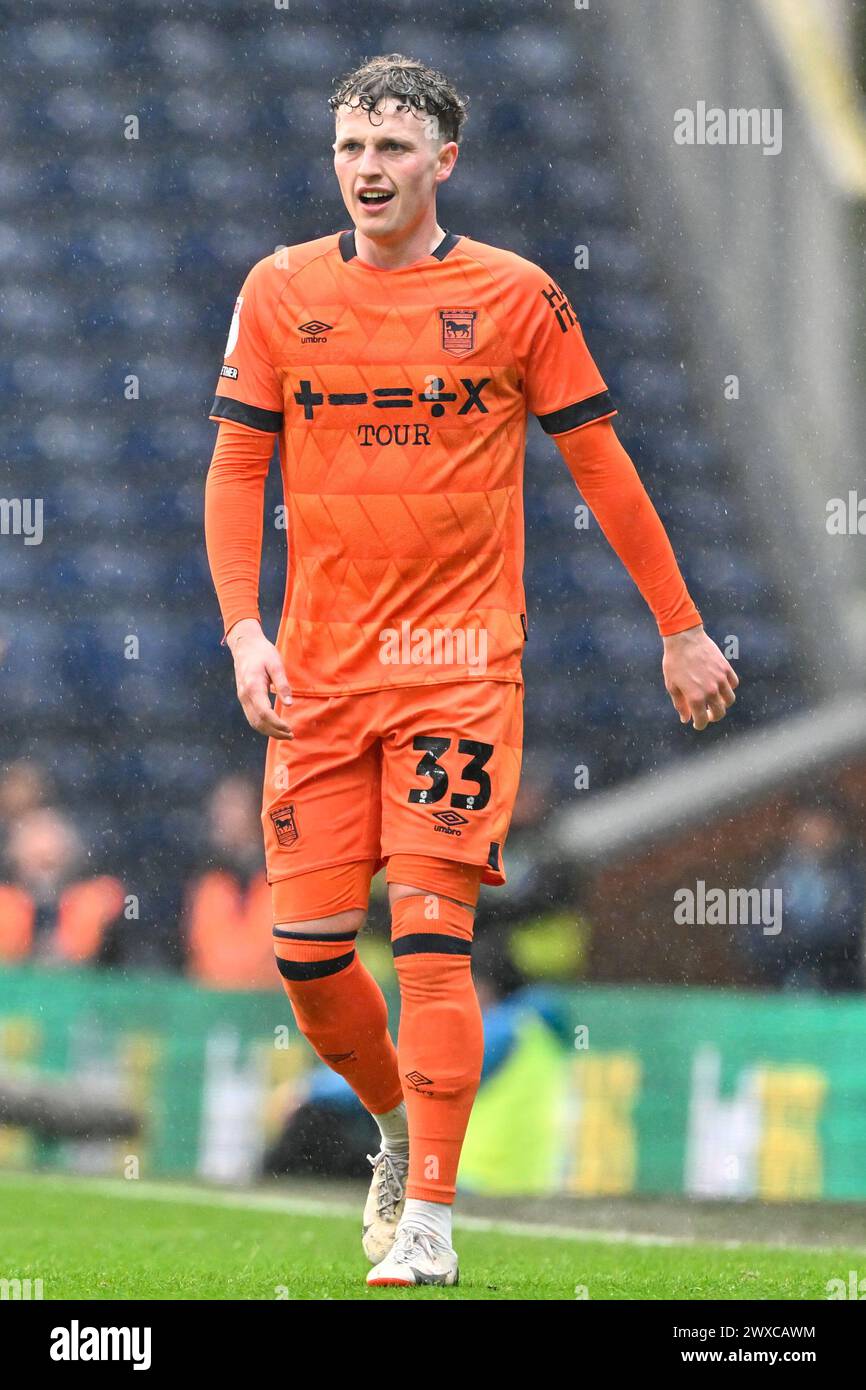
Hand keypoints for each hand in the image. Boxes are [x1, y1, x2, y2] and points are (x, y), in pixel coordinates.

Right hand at [226, 619, 293, 739]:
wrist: (244, 645)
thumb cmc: (262, 652)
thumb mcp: (276, 665)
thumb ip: (282, 685)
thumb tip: (289, 705)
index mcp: (253, 687)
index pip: (265, 713)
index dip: (277, 724)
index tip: (290, 729)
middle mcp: (245, 695)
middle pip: (258, 722)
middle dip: (274, 732)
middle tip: (291, 735)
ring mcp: (242, 697)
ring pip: (253, 722)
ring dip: (268, 731)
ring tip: (284, 734)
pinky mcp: (243, 697)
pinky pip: (251, 716)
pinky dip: (262, 725)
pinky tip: (274, 726)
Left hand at [662, 625, 738, 730]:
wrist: (684, 639)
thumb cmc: (674, 662)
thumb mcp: (672, 685)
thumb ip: (680, 704)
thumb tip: (686, 719)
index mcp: (695, 697)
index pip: (702, 720)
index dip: (700, 725)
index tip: (697, 724)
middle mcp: (711, 690)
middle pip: (719, 713)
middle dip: (713, 717)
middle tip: (707, 714)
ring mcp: (720, 679)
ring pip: (729, 700)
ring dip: (723, 704)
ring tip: (715, 701)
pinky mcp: (726, 668)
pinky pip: (733, 684)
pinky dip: (729, 688)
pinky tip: (721, 687)